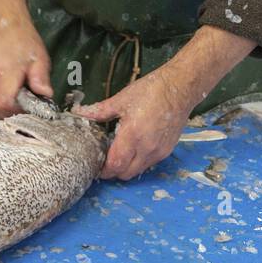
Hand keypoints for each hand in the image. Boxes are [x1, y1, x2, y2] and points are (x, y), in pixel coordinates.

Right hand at [0, 0, 51, 114]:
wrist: (3, 24)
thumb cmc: (20, 39)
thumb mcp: (39, 58)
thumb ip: (41, 78)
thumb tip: (45, 93)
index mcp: (4, 74)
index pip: (5, 105)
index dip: (19, 111)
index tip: (31, 108)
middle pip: (3, 107)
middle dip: (19, 107)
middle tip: (31, 96)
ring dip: (13, 101)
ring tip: (23, 86)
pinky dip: (7, 95)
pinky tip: (14, 84)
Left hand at [74, 25, 257, 180]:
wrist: (181, 88)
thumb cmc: (152, 90)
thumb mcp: (122, 99)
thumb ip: (100, 111)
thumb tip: (80, 112)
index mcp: (133, 135)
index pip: (115, 165)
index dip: (104, 170)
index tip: (96, 167)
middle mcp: (147, 148)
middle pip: (125, 173)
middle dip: (113, 171)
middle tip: (105, 161)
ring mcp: (158, 151)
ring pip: (137, 171)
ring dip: (126, 168)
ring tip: (120, 154)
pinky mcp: (166, 151)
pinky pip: (148, 164)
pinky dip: (138, 162)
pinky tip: (134, 149)